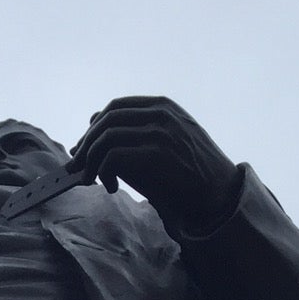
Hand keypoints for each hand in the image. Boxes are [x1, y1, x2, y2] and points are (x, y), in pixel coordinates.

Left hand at [68, 97, 240, 230]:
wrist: (220, 193)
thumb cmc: (191, 174)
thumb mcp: (164, 145)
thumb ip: (134, 133)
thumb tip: (93, 123)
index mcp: (163, 106)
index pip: (115, 107)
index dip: (94, 128)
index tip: (83, 148)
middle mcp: (160, 113)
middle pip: (106, 120)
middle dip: (86, 144)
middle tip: (78, 167)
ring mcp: (159, 132)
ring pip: (106, 137)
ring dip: (91, 161)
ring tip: (91, 180)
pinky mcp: (156, 154)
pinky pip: (114, 157)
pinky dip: (104, 173)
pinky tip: (111, 187)